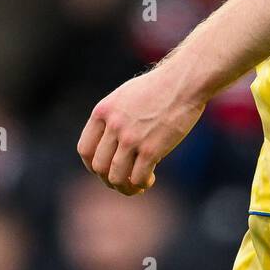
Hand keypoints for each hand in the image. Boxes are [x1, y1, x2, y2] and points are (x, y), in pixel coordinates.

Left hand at [77, 64, 205, 195]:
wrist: (184, 82)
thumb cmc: (159, 88)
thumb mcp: (125, 96)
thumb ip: (113, 118)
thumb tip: (110, 147)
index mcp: (103, 111)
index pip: (85, 150)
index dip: (92, 166)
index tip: (104, 171)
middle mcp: (113, 126)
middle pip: (99, 167)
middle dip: (109, 180)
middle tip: (123, 181)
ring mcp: (131, 138)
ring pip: (116, 177)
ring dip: (125, 187)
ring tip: (136, 186)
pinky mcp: (151, 149)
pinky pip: (138, 178)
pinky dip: (142, 184)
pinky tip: (150, 179)